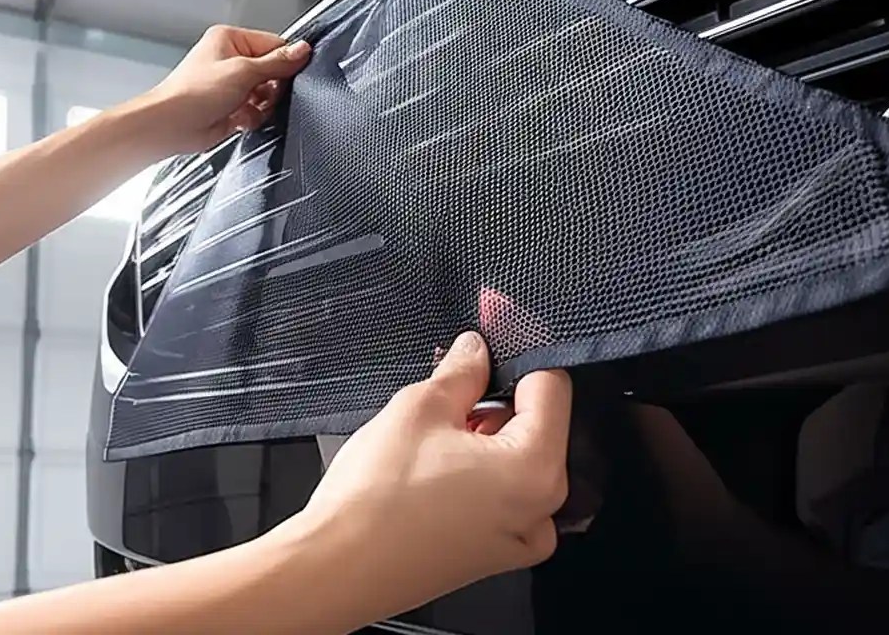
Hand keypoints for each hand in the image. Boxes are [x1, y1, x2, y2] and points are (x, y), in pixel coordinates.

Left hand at [143, 25, 310, 153]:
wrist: (171, 126)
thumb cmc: (192, 93)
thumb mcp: (243, 71)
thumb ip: (277, 62)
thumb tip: (302, 50)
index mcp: (231, 39)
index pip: (273, 44)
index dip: (285, 61)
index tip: (291, 74)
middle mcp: (230, 60)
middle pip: (272, 72)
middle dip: (271, 87)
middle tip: (261, 94)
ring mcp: (230, 85)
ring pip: (266, 94)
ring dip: (262, 105)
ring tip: (247, 107)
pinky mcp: (230, 108)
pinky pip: (256, 111)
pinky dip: (252, 117)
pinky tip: (239, 119)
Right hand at [292, 333, 571, 622]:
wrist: (337, 569)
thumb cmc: (374, 502)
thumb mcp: (419, 409)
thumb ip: (461, 372)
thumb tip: (477, 351)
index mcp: (536, 469)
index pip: (551, 385)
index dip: (518, 346)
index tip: (494, 320)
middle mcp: (540, 508)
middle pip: (534, 424)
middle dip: (494, 393)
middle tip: (448, 377)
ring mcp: (518, 536)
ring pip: (514, 460)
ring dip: (481, 432)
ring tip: (429, 427)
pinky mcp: (492, 551)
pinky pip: (500, 495)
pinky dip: (476, 470)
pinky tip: (431, 462)